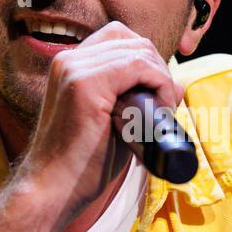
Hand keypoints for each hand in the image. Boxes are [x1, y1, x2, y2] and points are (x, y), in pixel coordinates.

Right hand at [16, 21, 184, 229]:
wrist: (53, 192)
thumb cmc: (83, 165)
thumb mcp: (117, 124)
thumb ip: (140, 102)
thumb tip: (178, 85)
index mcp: (70, 66)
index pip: (119, 39)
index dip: (147, 61)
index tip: (158, 94)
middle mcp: (69, 60)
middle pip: (132, 40)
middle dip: (157, 66)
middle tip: (164, 104)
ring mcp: (75, 69)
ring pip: (138, 50)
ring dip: (161, 77)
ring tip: (163, 110)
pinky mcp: (85, 83)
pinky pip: (138, 64)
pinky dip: (159, 82)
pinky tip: (161, 106)